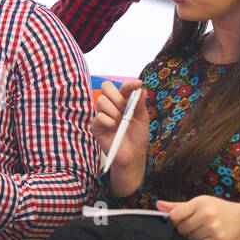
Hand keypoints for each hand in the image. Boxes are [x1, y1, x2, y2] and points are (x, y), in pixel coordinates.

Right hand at [93, 79, 149, 195]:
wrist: (132, 156)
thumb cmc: (138, 137)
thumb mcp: (143, 120)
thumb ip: (140, 105)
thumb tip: (142, 90)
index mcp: (124, 102)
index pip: (123, 87)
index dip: (130, 83)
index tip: (139, 83)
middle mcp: (112, 106)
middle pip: (106, 86)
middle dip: (117, 95)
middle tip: (124, 108)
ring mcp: (103, 115)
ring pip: (101, 100)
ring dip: (113, 111)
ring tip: (119, 122)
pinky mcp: (96, 126)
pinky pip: (98, 116)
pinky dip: (108, 121)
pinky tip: (113, 127)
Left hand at [155, 196, 239, 239]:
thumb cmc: (221, 210)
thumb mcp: (202, 203)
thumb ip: (178, 206)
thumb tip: (157, 205)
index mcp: (199, 202)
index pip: (174, 216)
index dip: (175, 222)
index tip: (182, 222)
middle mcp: (206, 214)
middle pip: (181, 229)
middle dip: (186, 230)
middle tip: (198, 226)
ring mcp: (213, 228)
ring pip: (190, 239)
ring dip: (195, 237)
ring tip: (207, 230)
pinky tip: (212, 237)